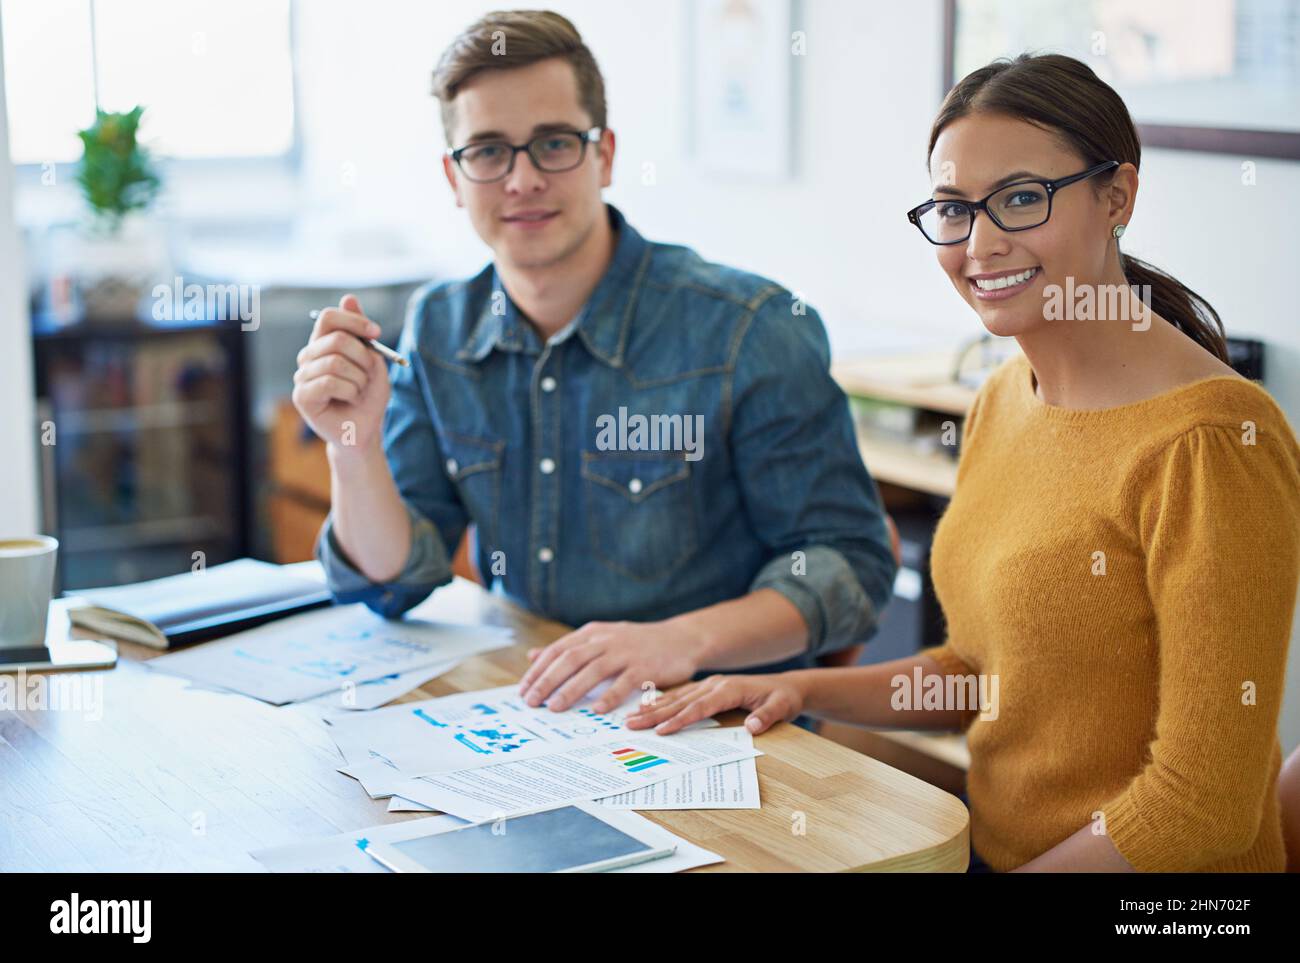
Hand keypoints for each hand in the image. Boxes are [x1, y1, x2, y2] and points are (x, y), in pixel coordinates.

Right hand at [291, 293, 389, 451]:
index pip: (328, 317)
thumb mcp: (374, 363)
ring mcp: (302, 376)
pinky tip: (350, 399)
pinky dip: (349, 391)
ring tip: (359, 390)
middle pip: (335, 339)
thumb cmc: (368, 398)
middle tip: (370, 373)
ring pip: (335, 362)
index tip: (377, 333)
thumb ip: (362, 334)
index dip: (354, 321)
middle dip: (363, 356)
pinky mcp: (302, 396)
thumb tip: (349, 298)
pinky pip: (329, 382)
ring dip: (359, 378)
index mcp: (323, 344)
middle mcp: (309, 357)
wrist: (365, 430)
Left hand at [517, 620, 701, 712]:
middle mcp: (606, 640)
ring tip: (555, 708)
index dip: (539, 670)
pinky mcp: (645, 667)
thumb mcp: (601, 638)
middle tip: (531, 702)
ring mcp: (626, 652)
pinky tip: (596, 710)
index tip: (523, 690)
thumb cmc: (637, 644)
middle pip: (570, 659)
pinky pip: (624, 683)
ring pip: (593, 670)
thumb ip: (569, 647)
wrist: (681, 639)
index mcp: (593, 633)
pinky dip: (609, 696)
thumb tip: (533, 656)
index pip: (558, 650)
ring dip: (571, 690)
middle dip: (548, 681)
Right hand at [624, 673, 804, 734]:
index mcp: (730, 688)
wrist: (787, 686)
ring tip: (631, 717)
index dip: (680, 719)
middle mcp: (715, 684)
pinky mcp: (707, 688)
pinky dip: (663, 701)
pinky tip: (647, 707)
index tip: (662, 730)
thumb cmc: (783, 698)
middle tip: (631, 724)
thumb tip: (752, 727)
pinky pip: (681, 695)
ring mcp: (709, 685)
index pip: (700, 707)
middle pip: (681, 701)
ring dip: (653, 707)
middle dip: (655, 714)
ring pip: (677, 697)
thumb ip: (768, 716)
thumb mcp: (783, 707)